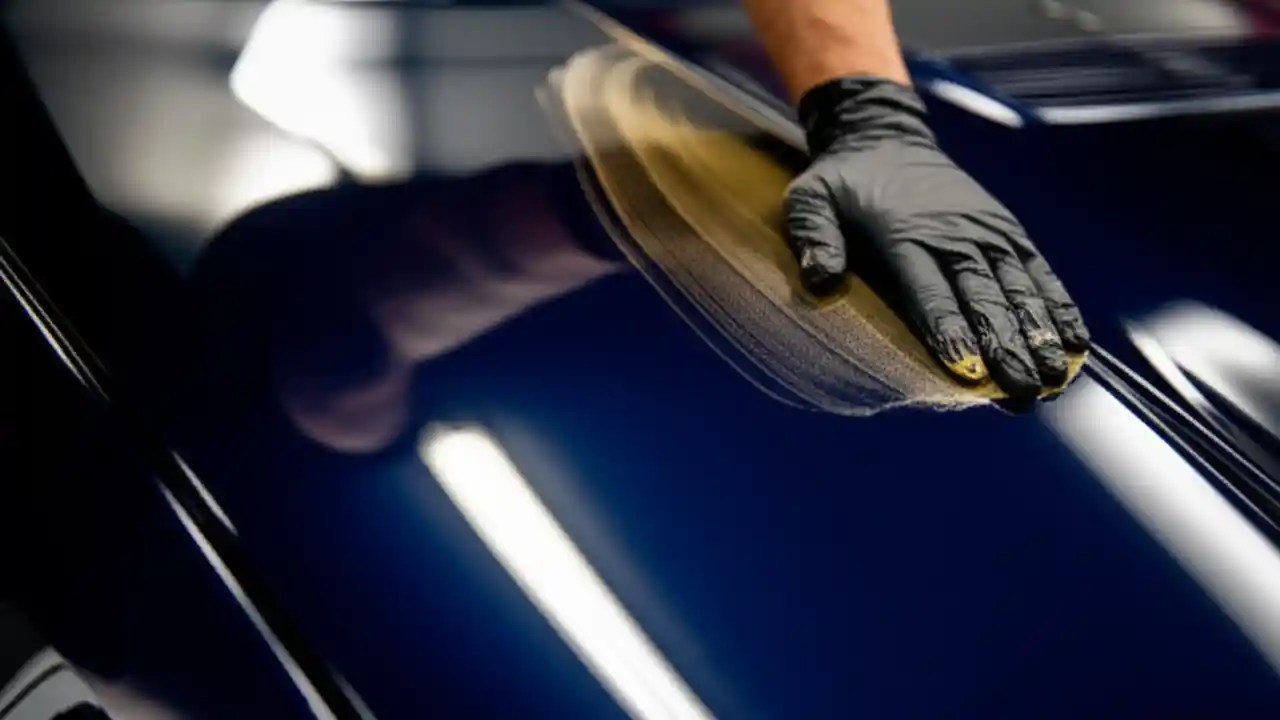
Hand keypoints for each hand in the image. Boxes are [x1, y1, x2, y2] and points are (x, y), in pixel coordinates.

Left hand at [787, 78, 1089, 400]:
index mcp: (904, 235)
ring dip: (1040, 335)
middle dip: (1006, 347)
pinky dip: (1059, 306)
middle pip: (984, 298)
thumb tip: (820, 281)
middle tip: (1024, 391)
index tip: (969, 372)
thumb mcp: (810, 199)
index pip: (930, 293)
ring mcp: (986, 233)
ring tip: (1056, 378)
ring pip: (1018, 289)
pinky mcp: (1007, 231)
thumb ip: (814, 238)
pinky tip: (1076, 344)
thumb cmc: (842, 182)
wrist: (884, 137)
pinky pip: (1039, 272)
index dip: (951, 333)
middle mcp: (953, 235)